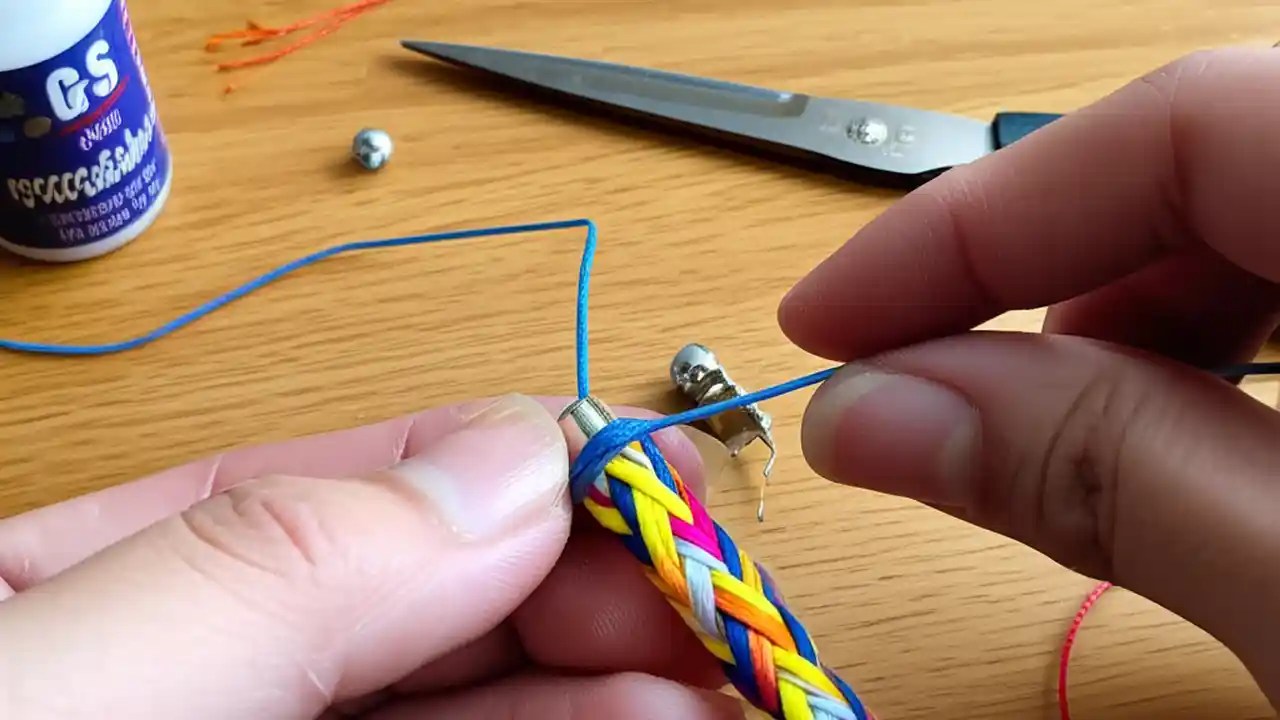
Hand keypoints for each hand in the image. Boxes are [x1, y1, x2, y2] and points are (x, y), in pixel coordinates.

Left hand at [0, 394, 743, 719]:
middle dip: (580, 579)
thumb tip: (507, 465)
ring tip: (716, 671)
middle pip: (420, 599)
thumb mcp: (53, 687)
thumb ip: (262, 567)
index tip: (640, 487)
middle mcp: (188, 670)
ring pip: (463, 702)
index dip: (501, 472)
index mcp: (78, 587)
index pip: (325, 490)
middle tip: (701, 592)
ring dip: (606, 680)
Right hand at [778, 47, 1279, 703]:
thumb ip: (1116, 478)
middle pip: (1223, 154)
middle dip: (1047, 280)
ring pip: (1271, 210)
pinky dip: (1231, 350)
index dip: (978, 220)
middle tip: (929, 399)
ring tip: (1057, 432)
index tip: (828, 321)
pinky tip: (1194, 437)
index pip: (1189, 129)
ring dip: (1135, 317)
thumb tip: (874, 413)